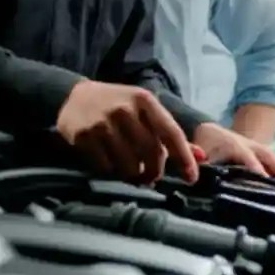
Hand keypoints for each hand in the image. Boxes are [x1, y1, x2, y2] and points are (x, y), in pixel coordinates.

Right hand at [56, 80, 198, 184]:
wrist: (73, 97)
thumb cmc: (117, 105)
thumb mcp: (144, 110)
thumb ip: (170, 133)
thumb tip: (201, 156)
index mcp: (145, 100)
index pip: (170, 132)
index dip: (183, 157)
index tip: (191, 178)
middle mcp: (125, 110)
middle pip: (151, 153)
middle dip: (155, 171)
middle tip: (151, 177)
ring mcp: (103, 123)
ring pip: (129, 165)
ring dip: (133, 174)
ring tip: (130, 170)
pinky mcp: (84, 137)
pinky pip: (107, 167)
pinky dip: (112, 171)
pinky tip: (110, 161)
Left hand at [192, 122, 274, 186]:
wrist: (209, 131)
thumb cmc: (204, 144)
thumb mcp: (197, 151)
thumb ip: (196, 159)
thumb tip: (198, 165)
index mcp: (234, 146)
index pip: (247, 159)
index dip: (256, 169)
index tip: (265, 181)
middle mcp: (250, 147)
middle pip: (271, 158)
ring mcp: (258, 150)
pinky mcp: (262, 155)